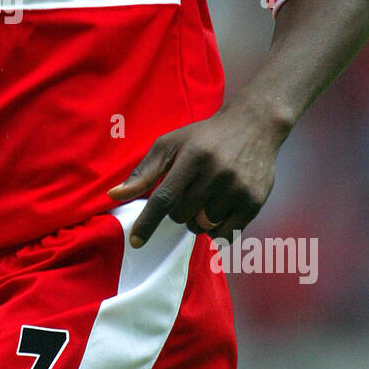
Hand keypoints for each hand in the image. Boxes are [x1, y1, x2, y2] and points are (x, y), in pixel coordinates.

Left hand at [107, 103, 283, 248]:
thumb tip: (114, 195)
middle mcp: (218, 173)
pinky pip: (225, 234)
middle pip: (181, 215)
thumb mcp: (170, 145)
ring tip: (205, 197)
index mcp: (193, 157)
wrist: (253, 126)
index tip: (136, 242)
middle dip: (177, 210)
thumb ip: (144, 172)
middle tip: (188, 191)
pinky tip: (218, 209)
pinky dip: (215, 228)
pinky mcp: (254, 202)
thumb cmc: (203, 138)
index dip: (148, 222)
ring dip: (196, 219)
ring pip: (202, 226)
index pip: (164, 198)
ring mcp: (238, 189)